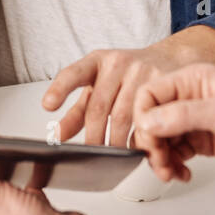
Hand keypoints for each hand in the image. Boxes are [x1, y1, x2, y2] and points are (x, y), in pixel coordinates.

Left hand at [43, 45, 181, 146]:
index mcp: (96, 61)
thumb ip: (77, 112)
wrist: (168, 58)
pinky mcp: (162, 83)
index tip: (47, 105)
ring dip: (116, 142)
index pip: (74, 73)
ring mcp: (141, 71)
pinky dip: (140, 137)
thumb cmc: (126, 76)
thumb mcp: (98, 86)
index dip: (59, 89)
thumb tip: (57, 137)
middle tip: (92, 157)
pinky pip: (148, 118)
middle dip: (93, 137)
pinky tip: (137, 146)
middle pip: (98, 107)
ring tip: (113, 157)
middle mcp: (117, 63)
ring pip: (124, 116)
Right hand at [132, 63, 214, 181]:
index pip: (150, 94)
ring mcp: (196, 121)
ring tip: (171, 171)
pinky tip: (182, 173)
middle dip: (151, 143)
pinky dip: (173, 165)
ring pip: (161, 139)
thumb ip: (183, 116)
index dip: (143, 117)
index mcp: (193, 80)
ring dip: (160, 158)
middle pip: (151, 119)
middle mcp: (191, 98)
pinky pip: (175, 152)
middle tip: (161, 160)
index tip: (150, 138)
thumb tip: (148, 121)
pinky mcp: (203, 141)